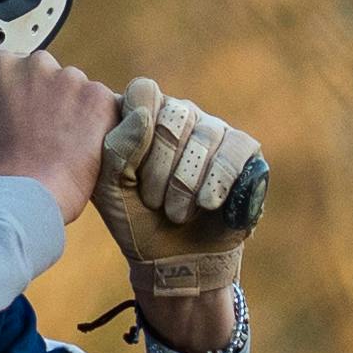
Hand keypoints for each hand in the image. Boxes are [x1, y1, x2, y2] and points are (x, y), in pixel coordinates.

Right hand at [0, 50, 117, 223]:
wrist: (27, 190)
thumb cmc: (2, 167)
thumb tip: (9, 102)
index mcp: (2, 66)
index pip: (22, 69)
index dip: (29, 95)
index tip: (32, 114)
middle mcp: (36, 64)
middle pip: (54, 75)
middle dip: (56, 98)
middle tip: (52, 133)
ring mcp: (70, 78)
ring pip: (81, 91)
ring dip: (79, 112)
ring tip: (69, 146)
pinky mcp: (98, 96)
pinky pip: (105, 106)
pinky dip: (102, 124)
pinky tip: (87, 148)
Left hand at [98, 80, 263, 307]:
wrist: (172, 260)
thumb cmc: (135, 220)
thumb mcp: (109, 188)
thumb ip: (114, 148)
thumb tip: (142, 115)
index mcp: (144, 115)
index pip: (144, 91)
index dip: (137, 132)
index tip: (131, 172)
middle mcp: (181, 115)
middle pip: (174, 114)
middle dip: (160, 167)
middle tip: (153, 201)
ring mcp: (214, 130)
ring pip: (205, 135)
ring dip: (185, 183)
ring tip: (176, 213)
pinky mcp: (244, 151)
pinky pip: (236, 150)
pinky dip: (219, 181)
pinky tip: (207, 204)